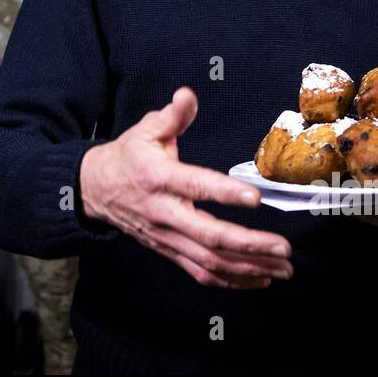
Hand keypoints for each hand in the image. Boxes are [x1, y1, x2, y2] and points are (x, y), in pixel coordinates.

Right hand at [79, 87, 292, 288]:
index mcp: (159, 178)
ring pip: (210, 261)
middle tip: (282, 247)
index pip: (195, 187)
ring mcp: (167, 237)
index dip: (224, 193)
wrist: (95, 190)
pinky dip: (233, 280)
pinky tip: (260, 278)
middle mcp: (164, 213)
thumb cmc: (128, 158)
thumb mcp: (146, 130)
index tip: (255, 198)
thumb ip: (172, 115)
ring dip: (249, 268)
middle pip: (208, 236)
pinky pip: (202, 273)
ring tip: (282, 268)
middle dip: (249, 244)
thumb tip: (187, 96)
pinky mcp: (170, 251)